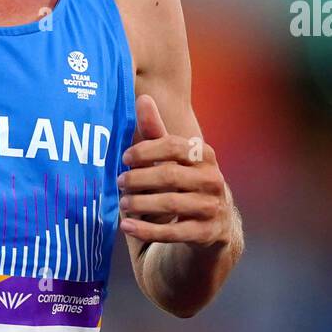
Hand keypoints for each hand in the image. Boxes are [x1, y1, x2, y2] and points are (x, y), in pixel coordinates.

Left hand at [117, 94, 232, 246]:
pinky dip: (147, 230)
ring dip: (141, 204)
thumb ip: (155, 132)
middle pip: (169, 175)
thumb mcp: (171, 159)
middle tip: (118, 183)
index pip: (173, 145)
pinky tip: (126, 226)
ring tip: (122, 204)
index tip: (124, 158)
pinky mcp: (207, 234)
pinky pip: (174, 232)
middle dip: (138, 179)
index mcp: (204, 156)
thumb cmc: (183, 184)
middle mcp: (213, 180)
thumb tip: (143, 97)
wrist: (212, 226)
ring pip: (171, 204)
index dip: (146, 150)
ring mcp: (212, 207)